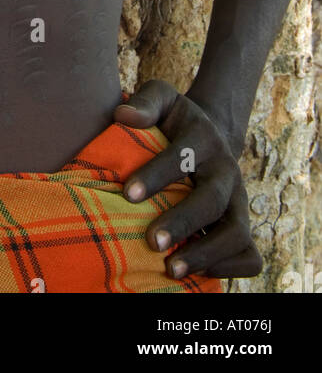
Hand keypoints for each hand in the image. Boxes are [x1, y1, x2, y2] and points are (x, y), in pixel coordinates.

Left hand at [113, 78, 262, 279]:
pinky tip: (196, 274)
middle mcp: (227, 170)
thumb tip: (123, 116)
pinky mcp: (243, 226)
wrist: (207, 136)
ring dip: (206, 254)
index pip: (183, 156)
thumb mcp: (161, 99)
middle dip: (182, 223)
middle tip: (151, 241)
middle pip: (211, 200)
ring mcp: (239, 201)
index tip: (127, 194)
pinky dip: (228, 269)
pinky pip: (249, 256)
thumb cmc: (173, 121)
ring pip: (236, 233)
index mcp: (204, 138)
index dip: (156, 175)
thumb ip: (145, 102)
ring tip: (171, 269)